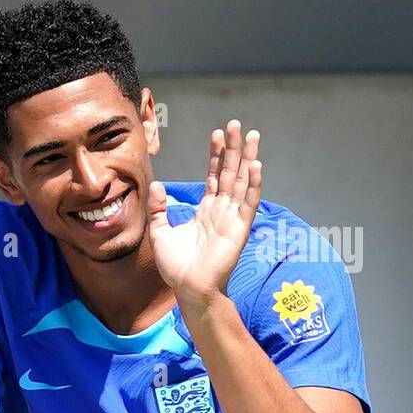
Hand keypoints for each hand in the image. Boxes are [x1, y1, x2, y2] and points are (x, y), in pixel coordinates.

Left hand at [148, 119, 261, 315]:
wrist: (187, 289)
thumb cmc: (176, 266)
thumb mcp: (160, 232)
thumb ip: (159, 208)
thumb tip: (156, 184)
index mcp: (206, 210)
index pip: (214, 176)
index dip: (216, 155)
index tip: (216, 134)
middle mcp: (222, 210)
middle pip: (230, 172)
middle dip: (233, 148)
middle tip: (234, 124)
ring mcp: (232, 218)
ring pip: (242, 182)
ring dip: (247, 158)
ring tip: (251, 135)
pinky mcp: (239, 229)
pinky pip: (248, 203)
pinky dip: (253, 184)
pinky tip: (256, 166)